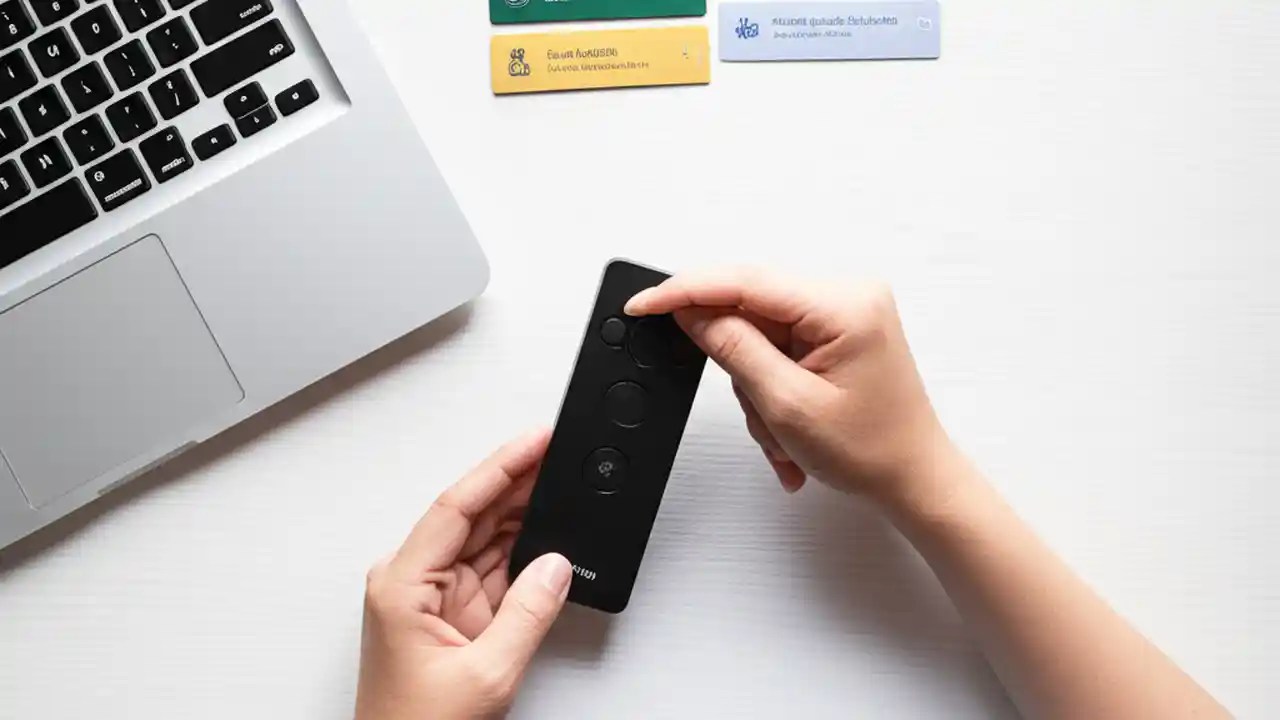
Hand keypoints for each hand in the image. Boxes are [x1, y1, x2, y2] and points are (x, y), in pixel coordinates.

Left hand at [356, 429, 571, 719]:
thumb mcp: (485, 673)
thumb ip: (528, 614)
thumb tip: (555, 565)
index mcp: (402, 583)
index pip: (456, 505)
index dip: (500, 466)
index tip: (533, 441)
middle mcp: (411, 581)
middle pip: (472, 514)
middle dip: (517, 482)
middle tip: (558, 454)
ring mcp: (432, 596)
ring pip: (484, 537)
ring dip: (522, 514)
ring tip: (560, 486)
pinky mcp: (452, 613)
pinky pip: (491, 567)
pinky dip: (521, 551)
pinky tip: (546, 534)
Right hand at [626, 268, 951, 510]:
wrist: (914, 479)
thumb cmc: (874, 450)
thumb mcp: (788, 404)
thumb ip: (733, 348)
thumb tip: (691, 311)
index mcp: (843, 304)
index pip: (744, 281)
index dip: (684, 291)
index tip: (643, 304)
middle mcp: (846, 296)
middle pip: (749, 310)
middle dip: (740, 368)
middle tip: (761, 415)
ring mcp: (843, 313)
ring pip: (757, 335)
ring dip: (758, 390)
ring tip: (785, 434)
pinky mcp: (837, 330)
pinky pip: (778, 347)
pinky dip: (771, 389)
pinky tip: (790, 425)